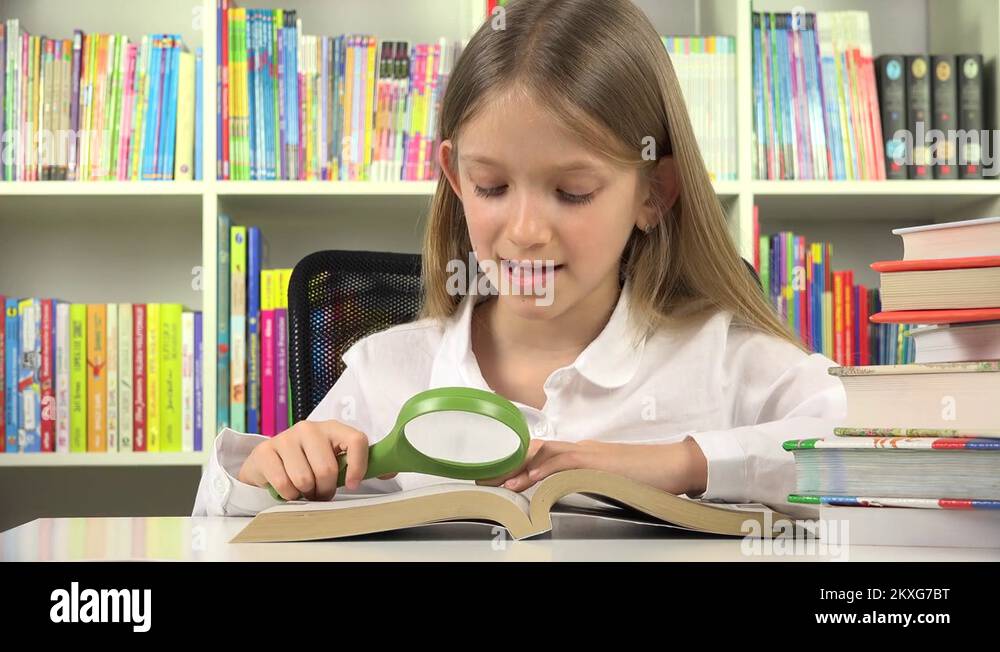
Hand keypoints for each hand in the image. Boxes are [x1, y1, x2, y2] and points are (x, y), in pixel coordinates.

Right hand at [238, 420, 397, 500]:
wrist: (269, 461)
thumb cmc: (309, 462)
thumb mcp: (336, 461)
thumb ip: (361, 465)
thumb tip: (391, 471)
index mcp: (333, 428)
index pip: (357, 440)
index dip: (359, 466)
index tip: (352, 485)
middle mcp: (309, 428)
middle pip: (327, 469)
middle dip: (325, 489)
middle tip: (320, 491)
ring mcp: (286, 437)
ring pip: (304, 479)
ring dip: (305, 493)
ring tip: (303, 489)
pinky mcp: (266, 451)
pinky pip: (284, 484)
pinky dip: (288, 495)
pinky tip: (287, 488)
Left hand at [476, 437, 707, 495]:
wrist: (676, 465)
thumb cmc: (648, 476)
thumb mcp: (609, 481)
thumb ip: (587, 483)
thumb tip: (565, 495)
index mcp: (582, 453)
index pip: (542, 453)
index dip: (516, 462)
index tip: (496, 474)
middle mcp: (581, 449)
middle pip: (535, 450)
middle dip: (509, 463)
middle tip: (485, 477)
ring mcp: (589, 454)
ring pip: (545, 455)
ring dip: (519, 468)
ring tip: (497, 482)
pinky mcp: (599, 464)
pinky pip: (564, 465)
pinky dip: (543, 472)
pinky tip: (528, 482)